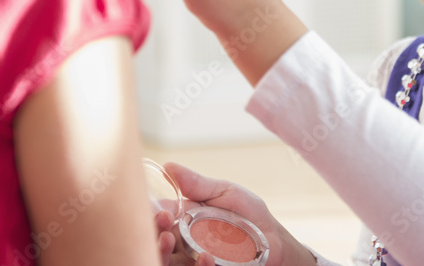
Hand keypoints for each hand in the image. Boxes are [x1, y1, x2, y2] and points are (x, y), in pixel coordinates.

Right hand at [160, 162, 317, 265]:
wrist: (274, 241)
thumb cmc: (248, 214)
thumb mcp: (224, 192)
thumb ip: (197, 184)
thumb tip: (168, 166)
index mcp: (182, 218)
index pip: (156, 217)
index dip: (149, 215)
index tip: (157, 211)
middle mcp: (182, 241)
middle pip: (156, 242)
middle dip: (153, 236)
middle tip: (162, 228)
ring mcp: (192, 260)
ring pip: (167, 262)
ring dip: (163, 254)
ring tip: (170, 240)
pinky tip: (206, 257)